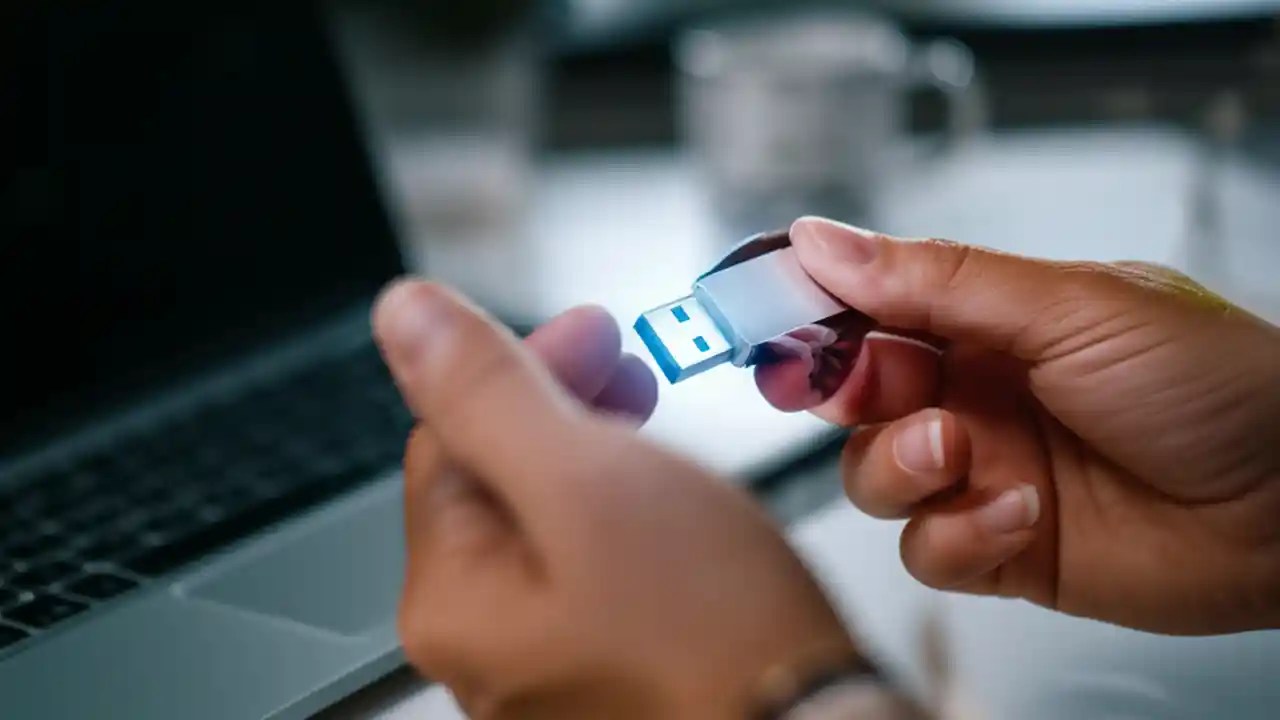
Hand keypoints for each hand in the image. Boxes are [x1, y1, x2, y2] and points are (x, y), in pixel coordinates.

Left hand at [372, 283, 858, 719]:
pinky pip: (590, 572)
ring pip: (547, 524)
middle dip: (559, 408)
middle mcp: (481, 645)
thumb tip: (403, 314)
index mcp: (451, 599)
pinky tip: (671, 512)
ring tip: (657, 435)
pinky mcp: (604, 673)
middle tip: (631, 372)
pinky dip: (621, 520)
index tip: (595, 332)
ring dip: (593, 457)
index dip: (518, 365)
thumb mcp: (584, 478)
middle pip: (495, 482)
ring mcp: (542, 665)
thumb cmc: (710, 633)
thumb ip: (484, 392)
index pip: (446, 440)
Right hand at [758, 216, 1279, 634]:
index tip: (761, 315)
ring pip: (873, 476)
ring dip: (899, 466)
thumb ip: (934, 281)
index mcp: (987, 318)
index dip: (809, 310)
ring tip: (961, 452)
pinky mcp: (1002, 547)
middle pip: (852, 394)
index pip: (866, 305)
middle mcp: (974, 392)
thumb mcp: (1068, 306)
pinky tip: (1020, 513)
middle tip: (875, 387)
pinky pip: (930, 550)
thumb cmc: (1212, 383)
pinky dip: (957, 535)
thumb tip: (821, 239)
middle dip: (846, 392)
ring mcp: (983, 471)